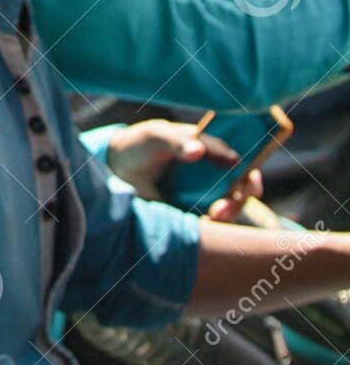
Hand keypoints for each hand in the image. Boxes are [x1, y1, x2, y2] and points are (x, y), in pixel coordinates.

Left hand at [104, 119, 262, 218]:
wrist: (114, 171)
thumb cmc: (139, 146)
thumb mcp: (155, 137)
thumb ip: (176, 142)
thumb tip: (198, 151)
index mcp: (207, 148)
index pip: (237, 159)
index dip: (249, 169)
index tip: (249, 179)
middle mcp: (210, 173)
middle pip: (240, 186)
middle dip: (244, 195)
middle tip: (234, 200)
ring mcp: (202, 195)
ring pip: (228, 207)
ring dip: (230, 212)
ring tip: (217, 213)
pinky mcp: (190, 214)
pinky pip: (208, 224)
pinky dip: (212, 227)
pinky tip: (204, 224)